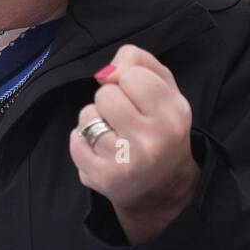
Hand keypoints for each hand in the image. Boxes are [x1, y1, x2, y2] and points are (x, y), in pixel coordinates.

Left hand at [69, 44, 199, 244]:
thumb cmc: (160, 126)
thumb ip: (139, 61)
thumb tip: (105, 72)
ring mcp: (127, 161)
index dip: (129, 81)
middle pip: (106, 94)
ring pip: (87, 116)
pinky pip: (75, 140)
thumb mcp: (165, 88)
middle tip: (125, 118)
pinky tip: (101, 150)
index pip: (132, 74)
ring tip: (114, 135)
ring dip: (95, 121)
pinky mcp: (104, 178)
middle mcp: (153, 139)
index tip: (137, 97)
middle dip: (110, 101)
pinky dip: (83, 141)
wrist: (162, 187)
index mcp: (173, 113)